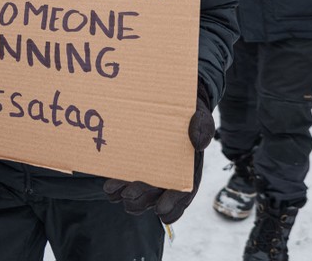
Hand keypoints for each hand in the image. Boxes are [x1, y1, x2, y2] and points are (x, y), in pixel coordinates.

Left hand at [103, 81, 213, 223]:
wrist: (175, 102)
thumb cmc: (190, 114)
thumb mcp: (201, 117)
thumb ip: (202, 128)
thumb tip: (198, 143)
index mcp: (189, 172)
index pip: (183, 195)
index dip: (173, 206)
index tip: (161, 209)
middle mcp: (170, 177)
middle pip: (157, 197)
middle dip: (142, 200)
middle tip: (129, 197)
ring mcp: (152, 173)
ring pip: (141, 194)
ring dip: (127, 197)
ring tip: (114, 192)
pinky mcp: (137, 165)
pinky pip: (127, 181)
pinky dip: (117, 187)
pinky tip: (109, 188)